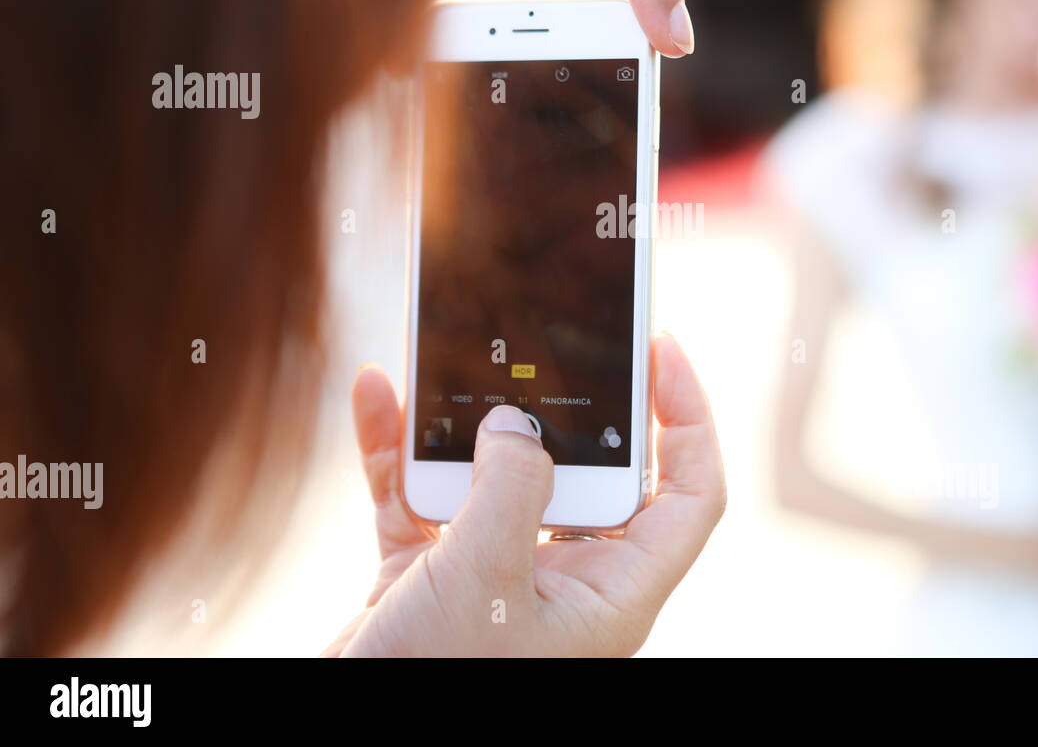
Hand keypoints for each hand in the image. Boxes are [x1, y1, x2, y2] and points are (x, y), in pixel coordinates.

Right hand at [324, 332, 724, 655]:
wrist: (339, 732)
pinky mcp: (435, 571)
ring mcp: (498, 572)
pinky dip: (400, 449)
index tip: (662, 352)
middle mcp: (565, 579)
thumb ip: (512, 490)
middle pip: (588, 468)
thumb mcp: (486, 580)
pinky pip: (425, 492)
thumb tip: (517, 424)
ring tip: (446, 356)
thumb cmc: (436, 682)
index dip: (690, 419)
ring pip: (498, 472)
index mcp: (611, 590)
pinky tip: (376, 395)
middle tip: (548, 339)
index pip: (688, 493)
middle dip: (561, 402)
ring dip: (464, 419)